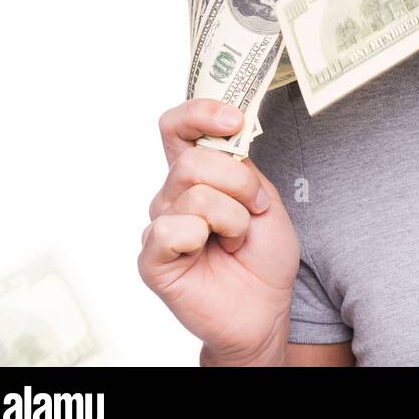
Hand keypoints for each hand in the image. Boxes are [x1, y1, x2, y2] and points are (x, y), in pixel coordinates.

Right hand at [136, 98, 298, 364]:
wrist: (266, 306)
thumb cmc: (263, 253)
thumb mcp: (265, 198)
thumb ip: (242, 167)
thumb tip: (225, 134)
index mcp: (198, 174)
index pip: (178, 127)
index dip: (200, 113)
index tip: (233, 119)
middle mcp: (173, 195)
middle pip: (194, 161)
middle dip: (238, 183)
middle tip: (253, 210)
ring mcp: (160, 225)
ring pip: (194, 196)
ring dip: (233, 219)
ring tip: (236, 239)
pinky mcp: (152, 258)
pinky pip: (171, 231)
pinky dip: (203, 239)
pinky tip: (209, 254)